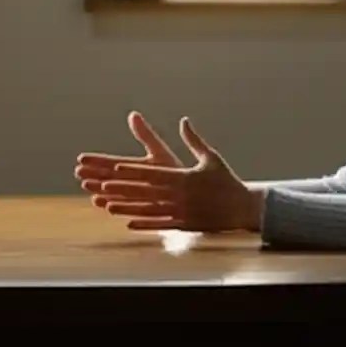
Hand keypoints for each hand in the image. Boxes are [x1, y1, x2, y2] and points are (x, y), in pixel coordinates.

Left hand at [78, 114, 261, 231]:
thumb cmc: (226, 181)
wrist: (244, 207)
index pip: (154, 172)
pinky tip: (128, 224)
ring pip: (149, 210)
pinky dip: (144, 224)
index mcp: (185, 177)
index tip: (116, 167)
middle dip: (123, 188)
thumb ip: (194, 140)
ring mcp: (182, 212)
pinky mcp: (185, 225)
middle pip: (146, 191)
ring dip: (127, 208)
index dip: (134, 170)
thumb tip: (184, 121)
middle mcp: (180, 195)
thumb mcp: (211, 157)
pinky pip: (161, 225)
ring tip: (107, 206)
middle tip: (101, 185)